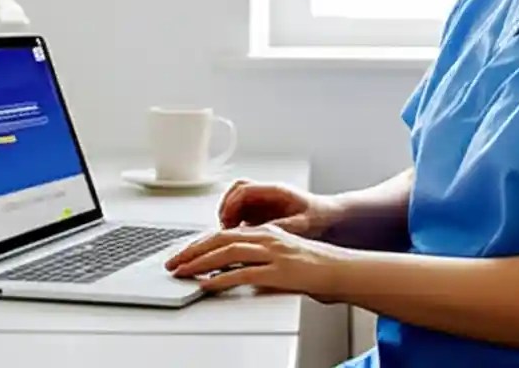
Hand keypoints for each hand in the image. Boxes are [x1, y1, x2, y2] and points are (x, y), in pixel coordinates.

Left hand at [164, 224, 351, 298]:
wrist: (345, 271)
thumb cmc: (318, 268)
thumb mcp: (283, 257)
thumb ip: (259, 261)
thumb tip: (235, 273)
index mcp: (267, 232)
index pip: (225, 233)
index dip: (201, 243)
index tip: (183, 253)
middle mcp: (268, 238)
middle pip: (221, 239)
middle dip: (192, 251)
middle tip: (173, 262)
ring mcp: (274, 253)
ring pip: (227, 253)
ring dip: (200, 263)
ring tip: (182, 272)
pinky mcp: (279, 272)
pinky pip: (243, 274)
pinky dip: (221, 279)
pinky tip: (208, 285)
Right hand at [217, 179, 339, 238]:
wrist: (331, 218)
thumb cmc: (320, 218)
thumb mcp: (302, 225)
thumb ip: (280, 227)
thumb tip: (257, 233)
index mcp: (276, 191)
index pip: (244, 189)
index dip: (231, 205)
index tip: (227, 223)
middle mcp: (267, 193)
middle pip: (236, 191)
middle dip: (225, 208)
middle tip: (224, 229)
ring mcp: (264, 201)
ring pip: (236, 202)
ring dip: (229, 216)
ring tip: (229, 236)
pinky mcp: (263, 212)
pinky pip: (242, 213)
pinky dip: (236, 223)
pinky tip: (239, 239)